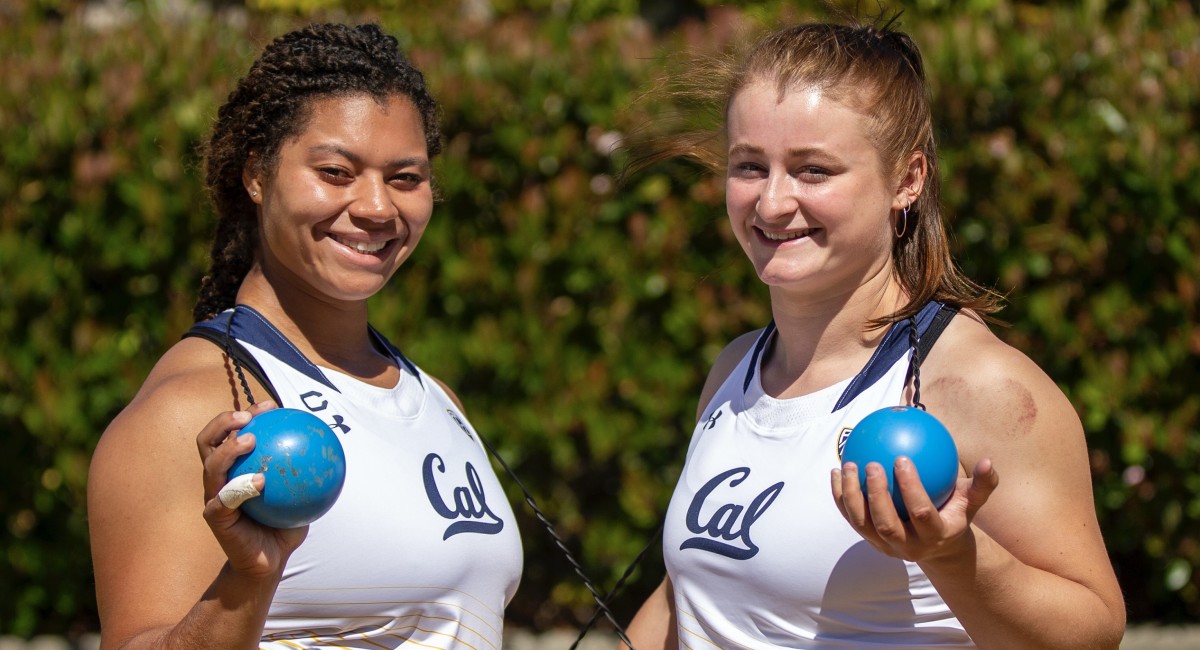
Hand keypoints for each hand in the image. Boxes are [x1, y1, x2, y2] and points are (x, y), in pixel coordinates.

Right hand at [196, 401, 307, 578]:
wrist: (268, 561)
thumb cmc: (284, 525)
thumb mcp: (301, 494)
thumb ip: (308, 471)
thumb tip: (330, 442)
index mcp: (235, 468)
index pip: (233, 433)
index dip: (247, 414)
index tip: (271, 406)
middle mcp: (219, 478)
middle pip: (208, 441)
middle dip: (222, 422)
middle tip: (247, 416)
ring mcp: (214, 496)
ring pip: (211, 465)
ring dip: (228, 449)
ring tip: (248, 440)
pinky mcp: (215, 517)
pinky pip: (223, 500)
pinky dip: (240, 488)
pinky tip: (260, 481)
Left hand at [831, 457, 998, 563]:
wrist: (939, 546)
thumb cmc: (955, 512)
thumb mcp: (972, 502)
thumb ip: (982, 485)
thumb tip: (989, 462)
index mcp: (935, 535)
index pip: (921, 513)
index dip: (910, 488)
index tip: (902, 458)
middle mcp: (908, 547)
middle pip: (887, 524)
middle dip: (876, 495)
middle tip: (872, 464)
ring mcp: (886, 547)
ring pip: (862, 524)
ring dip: (851, 496)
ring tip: (848, 465)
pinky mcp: (870, 541)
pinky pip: (850, 518)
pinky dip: (840, 497)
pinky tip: (836, 471)